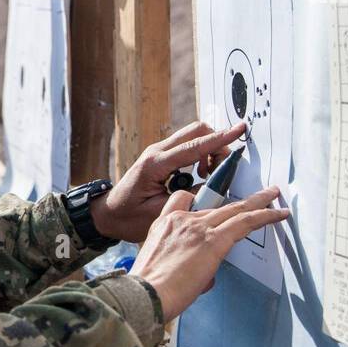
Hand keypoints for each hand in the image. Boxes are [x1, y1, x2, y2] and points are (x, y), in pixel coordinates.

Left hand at [90, 120, 247, 243]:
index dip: (219, 139)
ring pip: (194, 135)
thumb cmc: (128, 217)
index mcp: (155, 165)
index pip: (194, 147)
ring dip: (209, 150)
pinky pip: (188, 145)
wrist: (108, 214)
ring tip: (207, 175)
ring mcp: (159, 151)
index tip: (239, 129)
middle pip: (197, 130)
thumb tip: (215, 188)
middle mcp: (157, 152)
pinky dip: (201, 154)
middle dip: (217, 143)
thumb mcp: (161, 212)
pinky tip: (199, 174)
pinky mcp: (162, 156)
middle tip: (221, 169)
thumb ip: (189, 199)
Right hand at [130, 187, 289, 321]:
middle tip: (253, 192)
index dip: (199, 200)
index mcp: (163, 225)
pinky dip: (265, 216)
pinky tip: (278, 213)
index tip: (211, 201)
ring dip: (257, 201)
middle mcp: (181, 220)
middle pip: (215, 203)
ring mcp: (199, 228)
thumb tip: (202, 274)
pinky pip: (245, 222)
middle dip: (235, 198)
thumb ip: (182, 261)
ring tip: (273, 195)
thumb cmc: (147, 288)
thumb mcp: (159, 265)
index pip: (183, 201)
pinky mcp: (214, 241)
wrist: (144, 293)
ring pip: (235, 208)